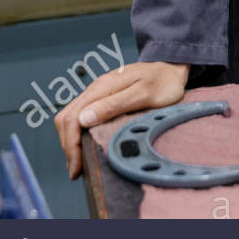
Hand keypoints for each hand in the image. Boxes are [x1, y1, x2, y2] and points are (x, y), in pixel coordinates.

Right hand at [55, 61, 189, 179]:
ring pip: (71, 117)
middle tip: (76, 171)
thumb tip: (84, 119)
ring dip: (70, 141)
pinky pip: (81, 115)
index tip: (76, 168)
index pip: (72, 118)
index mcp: (102, 88)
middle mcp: (96, 89)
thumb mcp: (143, 94)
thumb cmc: (163, 81)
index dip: (70, 145)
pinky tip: (85, 146)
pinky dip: (77, 134)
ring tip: (79, 163)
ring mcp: (98, 93)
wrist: (172, 67)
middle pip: (66, 118)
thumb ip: (113, 105)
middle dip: (67, 146)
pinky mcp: (103, 97)